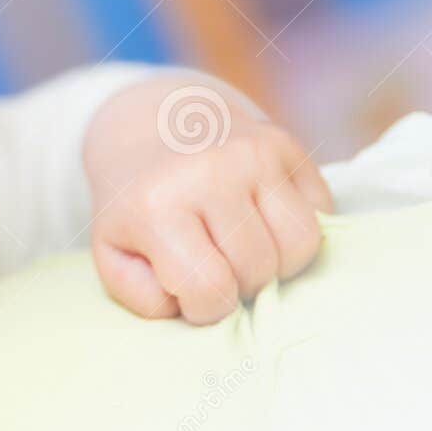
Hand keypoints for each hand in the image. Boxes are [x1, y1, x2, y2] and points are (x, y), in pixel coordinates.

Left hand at [84, 81, 332, 324]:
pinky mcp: (281, 141)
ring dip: (278, 260)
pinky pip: (320, 210)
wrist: (145, 122)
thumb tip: (188, 308)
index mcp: (156, 205)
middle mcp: (207, 173)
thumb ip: (140, 295)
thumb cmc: (132, 201)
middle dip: (242, 284)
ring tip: (244, 247)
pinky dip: (296, 226)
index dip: (206, 308)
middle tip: (217, 264)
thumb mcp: (111, 251)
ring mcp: (250, 152)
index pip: (211, 291)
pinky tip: (261, 216)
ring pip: (303, 242)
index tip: (192, 292)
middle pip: (260, 269)